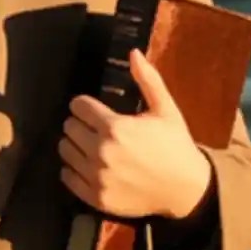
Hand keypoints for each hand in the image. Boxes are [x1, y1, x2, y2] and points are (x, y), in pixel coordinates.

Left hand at [58, 48, 212, 219]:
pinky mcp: (95, 196)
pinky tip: (87, 166)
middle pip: (68, 127)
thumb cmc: (175, 144)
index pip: (78, 106)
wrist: (185, 188)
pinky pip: (66, 177)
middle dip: (79, 123)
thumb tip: (133, 52)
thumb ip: (148, 80)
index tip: (93, 110)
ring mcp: (96, 176)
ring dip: (74, 145)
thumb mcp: (166, 109)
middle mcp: (101, 151)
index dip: (85, 105)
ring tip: (89, 146)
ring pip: (64, 150)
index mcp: (115, 126)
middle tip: (92, 128)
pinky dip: (73, 170)